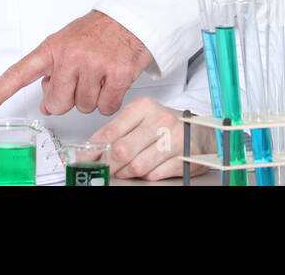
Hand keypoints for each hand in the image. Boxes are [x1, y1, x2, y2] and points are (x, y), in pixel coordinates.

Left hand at [0, 10, 153, 117]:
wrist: (130, 19)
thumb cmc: (96, 32)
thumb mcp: (66, 46)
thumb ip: (52, 74)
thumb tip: (46, 106)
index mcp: (52, 48)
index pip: (18, 73)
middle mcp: (70, 56)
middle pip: (58, 104)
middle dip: (68, 99)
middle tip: (80, 81)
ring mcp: (94, 65)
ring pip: (83, 107)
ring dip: (92, 98)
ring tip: (99, 76)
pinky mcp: (117, 74)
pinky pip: (106, 107)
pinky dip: (110, 101)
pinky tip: (111, 82)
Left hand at [90, 97, 212, 180]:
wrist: (200, 131)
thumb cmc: (165, 125)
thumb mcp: (140, 119)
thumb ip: (117, 132)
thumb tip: (91, 150)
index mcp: (143, 107)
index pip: (110, 132)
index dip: (93, 150)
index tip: (84, 160)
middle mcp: (160, 121)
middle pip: (122, 151)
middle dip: (109, 165)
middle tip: (104, 170)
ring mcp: (174, 139)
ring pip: (138, 166)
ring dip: (126, 173)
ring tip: (124, 170)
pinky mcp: (186, 157)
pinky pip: (155, 174)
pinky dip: (146, 176)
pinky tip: (145, 170)